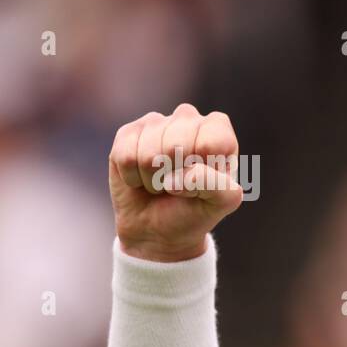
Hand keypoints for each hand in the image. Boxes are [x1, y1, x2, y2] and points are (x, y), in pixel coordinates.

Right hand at [108, 103, 243, 261]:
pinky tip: (141, 178)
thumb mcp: (221, 203)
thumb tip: (183, 174)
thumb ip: (218, 186)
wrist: (157, 227)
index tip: (204, 182)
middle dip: (176, 176)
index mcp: (218, 133)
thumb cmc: (195, 210)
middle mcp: (188, 119)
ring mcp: (156, 122)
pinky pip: (125, 156)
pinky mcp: (127, 132)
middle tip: (179, 185)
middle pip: (178, 145)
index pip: (213, 141)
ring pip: (150, 153)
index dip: (204, 169)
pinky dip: (133, 178)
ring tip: (161, 183)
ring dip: (154, 180)